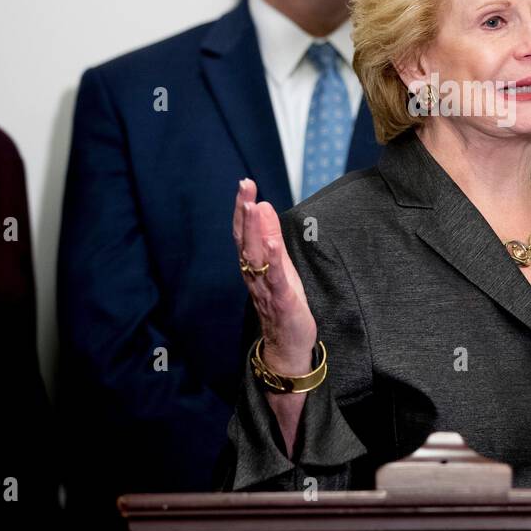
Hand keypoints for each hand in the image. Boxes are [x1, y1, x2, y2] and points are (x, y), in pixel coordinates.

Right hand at [233, 178, 316, 374]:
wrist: (287, 346)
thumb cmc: (283, 303)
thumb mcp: (279, 265)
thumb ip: (271, 237)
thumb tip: (264, 205)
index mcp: (253, 266)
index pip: (245, 233)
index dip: (243, 208)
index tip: (245, 184)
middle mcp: (254, 275)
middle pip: (245, 241)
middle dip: (245, 212)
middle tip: (245, 186)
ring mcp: (266, 288)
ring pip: (255, 257)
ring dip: (254, 231)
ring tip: (254, 206)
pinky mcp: (282, 301)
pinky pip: (275, 279)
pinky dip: (272, 260)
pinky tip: (272, 243)